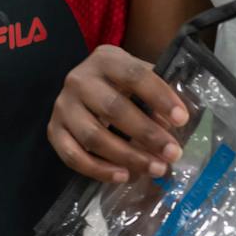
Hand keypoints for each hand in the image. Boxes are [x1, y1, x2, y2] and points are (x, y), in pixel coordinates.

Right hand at [48, 46, 190, 183]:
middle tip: (172, 153)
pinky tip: (123, 176)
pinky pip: (73, 156)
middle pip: (113, 109)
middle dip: (147, 134)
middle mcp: (79, 79)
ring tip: (155, 168)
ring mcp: (63, 106)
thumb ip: (157, 93)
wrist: (83, 86)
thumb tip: (176, 124)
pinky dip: (99, 170)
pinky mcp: (53, 131)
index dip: (159, 97)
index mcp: (105, 59)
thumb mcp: (138, 75)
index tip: (182, 119)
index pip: (134, 75)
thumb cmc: (120, 83)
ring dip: (127, 157)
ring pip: (93, 137)